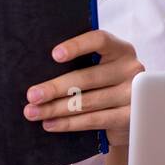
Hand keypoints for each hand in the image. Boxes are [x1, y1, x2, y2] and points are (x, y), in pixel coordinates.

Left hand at [22, 30, 142, 146]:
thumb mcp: (100, 67)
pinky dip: (69, 123)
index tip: (54, 55)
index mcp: (121, 50)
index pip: (100, 40)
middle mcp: (130, 69)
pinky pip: (94, 120)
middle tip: (32, 95)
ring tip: (34, 112)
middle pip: (88, 77)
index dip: (77, 46)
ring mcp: (132, 94)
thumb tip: (41, 69)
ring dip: (56, 109)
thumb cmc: (106, 83)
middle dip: (55, 88)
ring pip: (87, 102)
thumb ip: (82, 62)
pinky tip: (51, 124)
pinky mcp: (129, 117)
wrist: (132, 113)